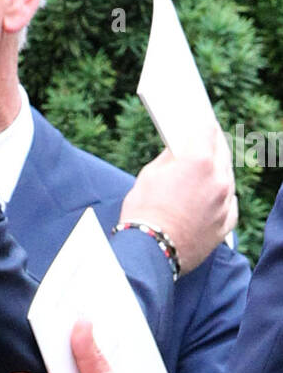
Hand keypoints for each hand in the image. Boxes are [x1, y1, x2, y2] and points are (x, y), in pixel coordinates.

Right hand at [119, 124, 236, 275]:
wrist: (148, 252)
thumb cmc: (144, 212)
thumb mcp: (149, 175)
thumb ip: (170, 157)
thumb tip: (178, 149)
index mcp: (200, 161)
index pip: (208, 131)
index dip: (203, 123)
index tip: (200, 120)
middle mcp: (219, 179)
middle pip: (222, 152)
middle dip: (213, 145)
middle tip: (205, 140)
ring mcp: (225, 203)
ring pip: (227, 178)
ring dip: (218, 171)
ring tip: (206, 169)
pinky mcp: (226, 224)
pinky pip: (228, 204)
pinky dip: (220, 197)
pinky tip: (210, 196)